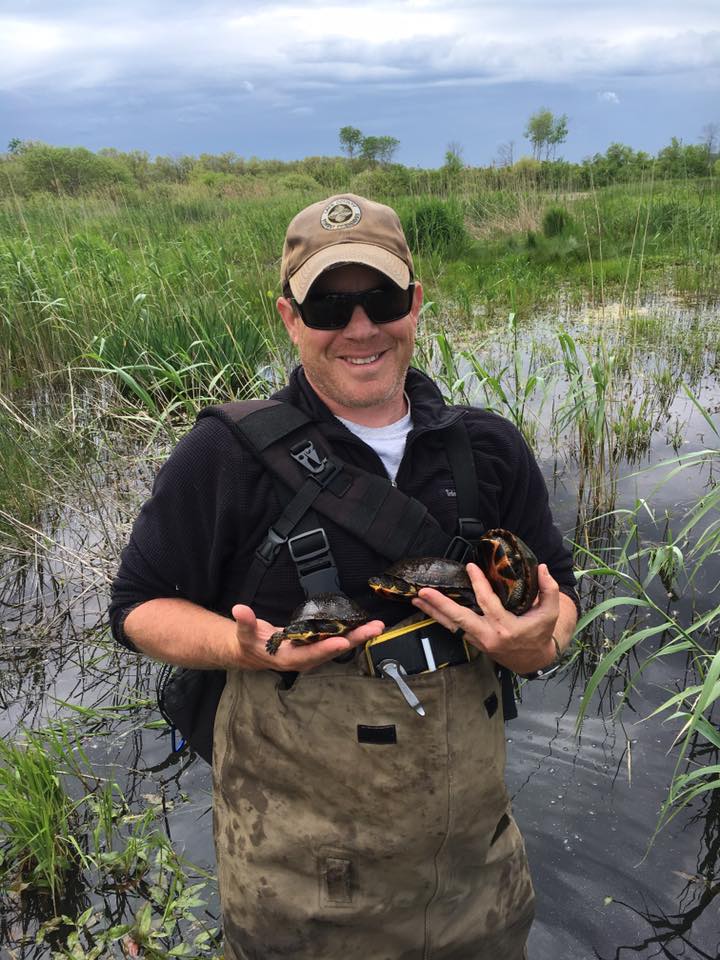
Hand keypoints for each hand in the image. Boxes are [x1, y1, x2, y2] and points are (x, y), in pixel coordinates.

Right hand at [230, 604, 383, 672]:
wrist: (253, 653)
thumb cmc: (249, 643)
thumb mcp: (245, 633)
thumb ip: (245, 622)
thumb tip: (239, 608)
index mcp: (290, 658)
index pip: (312, 653)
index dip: (327, 647)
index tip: (343, 639)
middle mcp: (306, 659)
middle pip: (334, 649)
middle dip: (355, 639)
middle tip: (375, 628)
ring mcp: (314, 653)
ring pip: (340, 645)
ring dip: (359, 636)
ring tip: (378, 626)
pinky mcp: (317, 646)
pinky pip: (337, 640)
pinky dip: (352, 633)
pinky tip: (365, 625)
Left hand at [411, 563, 559, 674]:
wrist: (533, 660)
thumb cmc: (540, 634)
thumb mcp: (550, 613)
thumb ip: (549, 590)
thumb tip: (543, 567)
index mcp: (506, 627)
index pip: (488, 603)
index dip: (479, 584)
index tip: (470, 567)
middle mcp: (488, 636)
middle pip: (459, 619)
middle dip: (440, 605)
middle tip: (423, 591)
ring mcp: (478, 641)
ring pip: (451, 626)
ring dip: (432, 612)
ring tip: (416, 598)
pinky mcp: (473, 642)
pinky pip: (453, 629)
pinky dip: (440, 619)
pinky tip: (427, 609)